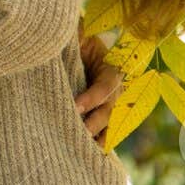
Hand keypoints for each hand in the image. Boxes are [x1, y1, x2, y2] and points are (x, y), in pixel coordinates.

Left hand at [74, 31, 120, 147]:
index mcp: (111, 64)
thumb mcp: (77, 33)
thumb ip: (77, 36)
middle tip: (81, 132)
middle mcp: (117, 85)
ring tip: (89, 148)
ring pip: (114, 120)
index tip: (75, 106)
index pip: (108, 84)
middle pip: (112, 107)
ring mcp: (113, 99)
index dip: (94, 97)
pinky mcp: (104, 109)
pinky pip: (108, 126)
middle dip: (97, 121)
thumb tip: (68, 38)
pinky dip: (103, 138)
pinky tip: (93, 152)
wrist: (75, 42)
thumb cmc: (74, 36)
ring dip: (103, 135)